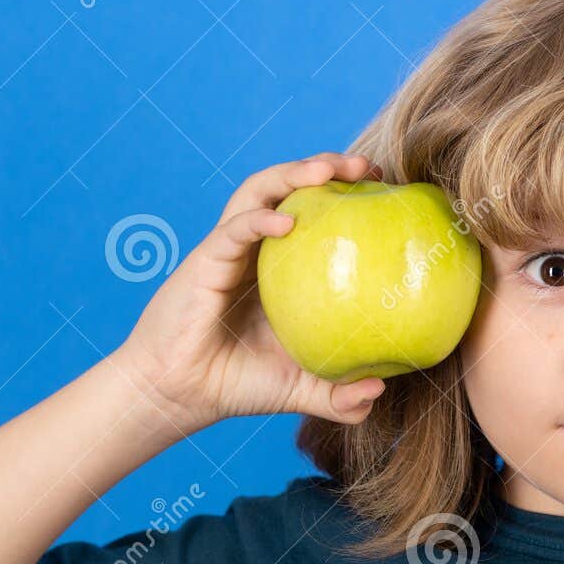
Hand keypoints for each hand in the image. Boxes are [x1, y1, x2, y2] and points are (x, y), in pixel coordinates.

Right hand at [112, 152, 388, 431]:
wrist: (179, 395)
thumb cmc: (238, 384)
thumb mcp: (301, 389)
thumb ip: (340, 395)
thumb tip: (380, 391)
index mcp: (282, 267)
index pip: (316, 214)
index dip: (347, 195)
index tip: (384, 189)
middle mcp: (257, 250)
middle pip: (290, 189)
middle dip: (326, 167)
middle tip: (366, 168)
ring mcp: (229, 251)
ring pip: (259, 192)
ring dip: (292, 173)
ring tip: (326, 170)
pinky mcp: (205, 262)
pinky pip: (233, 230)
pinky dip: (258, 220)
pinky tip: (286, 221)